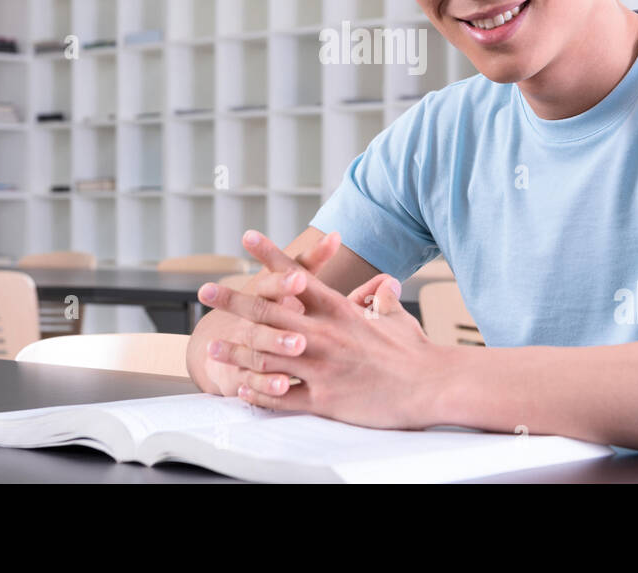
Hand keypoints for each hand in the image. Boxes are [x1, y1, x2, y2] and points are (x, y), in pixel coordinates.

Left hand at [198, 230, 445, 428]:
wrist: (432, 386)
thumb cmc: (417, 353)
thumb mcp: (397, 319)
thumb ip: (384, 300)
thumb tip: (386, 285)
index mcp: (340, 312)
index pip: (299, 276)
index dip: (271, 256)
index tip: (248, 237)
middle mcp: (324, 336)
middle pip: (270, 313)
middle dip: (234, 301)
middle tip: (206, 291)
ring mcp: (321, 369)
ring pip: (267, 357)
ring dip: (237, 350)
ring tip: (213, 346)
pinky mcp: (324, 400)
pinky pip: (282, 398)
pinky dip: (259, 394)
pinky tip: (241, 390)